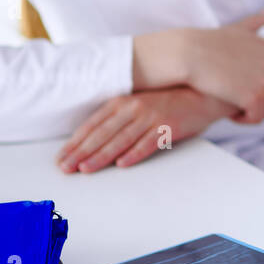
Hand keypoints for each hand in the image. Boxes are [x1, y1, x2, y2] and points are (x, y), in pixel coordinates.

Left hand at [55, 86, 237, 172]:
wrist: (202, 94)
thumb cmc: (167, 102)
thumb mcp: (139, 104)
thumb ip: (118, 118)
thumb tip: (92, 141)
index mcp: (123, 101)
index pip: (93, 124)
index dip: (75, 142)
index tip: (61, 158)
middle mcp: (134, 107)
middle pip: (102, 133)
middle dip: (81, 152)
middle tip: (65, 168)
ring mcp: (152, 117)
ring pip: (121, 139)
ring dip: (101, 155)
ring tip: (85, 169)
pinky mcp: (169, 126)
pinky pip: (148, 142)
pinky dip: (134, 153)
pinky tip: (122, 164)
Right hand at [133, 9, 263, 122]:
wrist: (189, 53)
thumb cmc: (210, 43)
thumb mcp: (239, 30)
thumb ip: (257, 24)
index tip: (252, 90)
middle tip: (242, 101)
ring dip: (252, 113)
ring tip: (234, 104)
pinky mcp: (253, 96)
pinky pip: (256, 118)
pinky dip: (244, 120)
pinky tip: (231, 113)